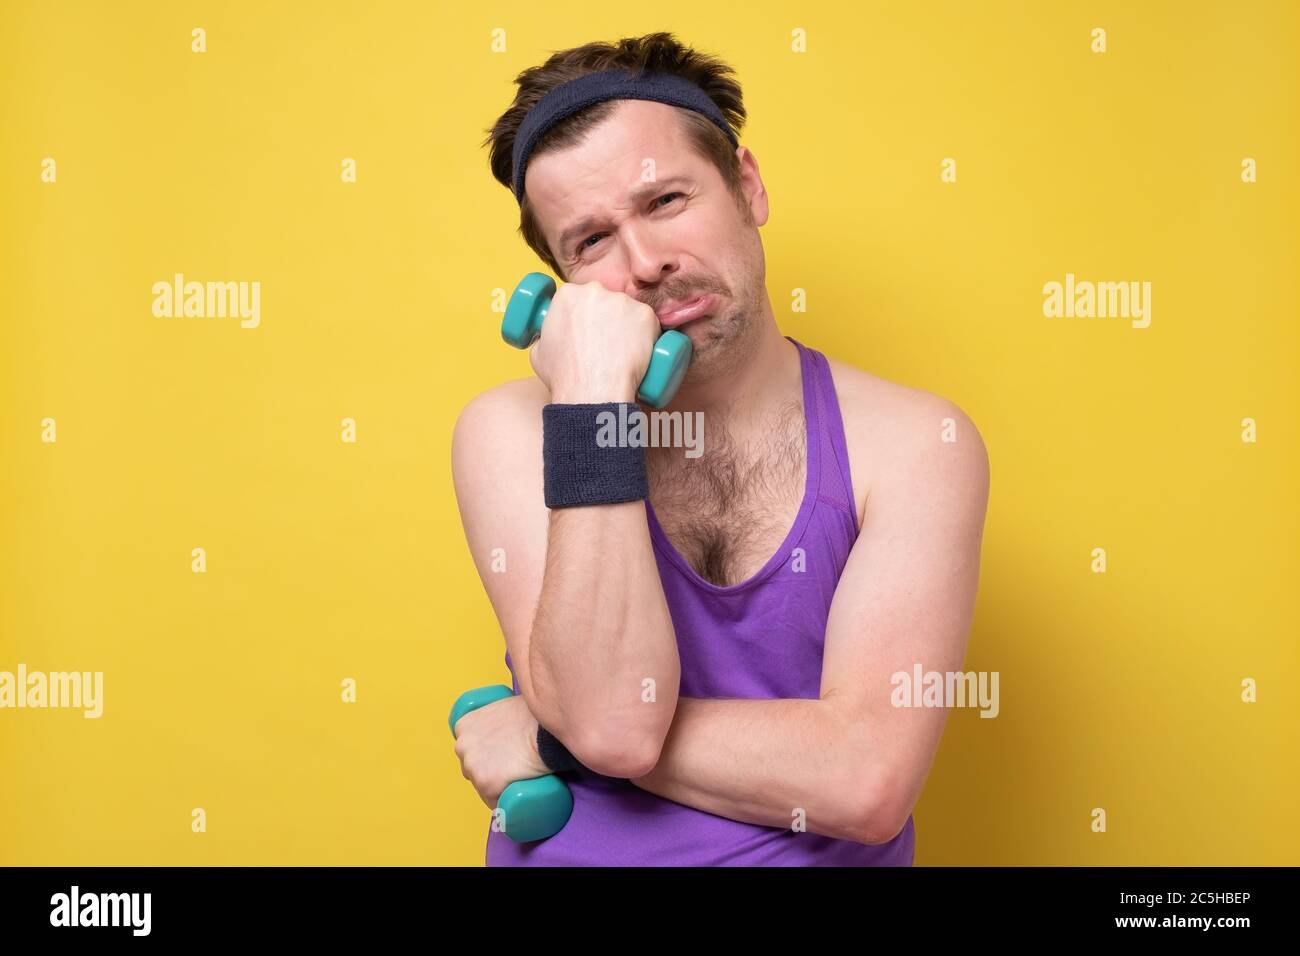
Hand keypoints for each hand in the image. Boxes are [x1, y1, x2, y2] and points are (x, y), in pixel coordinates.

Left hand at [451, 693, 552, 808]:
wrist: (546, 728)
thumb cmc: (534, 714)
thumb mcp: (507, 707)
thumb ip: (500, 716)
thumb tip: (511, 726)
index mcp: (464, 726)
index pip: (469, 749)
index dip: (485, 756)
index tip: (500, 758)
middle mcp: (462, 746)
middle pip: (473, 768)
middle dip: (489, 772)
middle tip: (512, 770)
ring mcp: (473, 767)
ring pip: (482, 787)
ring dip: (496, 789)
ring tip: (516, 784)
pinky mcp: (487, 784)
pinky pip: (493, 802)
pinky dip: (503, 804)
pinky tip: (514, 800)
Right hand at [528, 280, 660, 403]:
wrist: (592, 392)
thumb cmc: (565, 376)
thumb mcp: (539, 351)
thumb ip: (547, 334)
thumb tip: (552, 336)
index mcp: (567, 294)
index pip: (580, 297)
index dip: (585, 314)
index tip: (589, 329)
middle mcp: (595, 290)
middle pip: (605, 300)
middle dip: (606, 317)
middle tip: (606, 343)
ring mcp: (623, 301)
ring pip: (628, 310)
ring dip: (627, 326)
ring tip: (621, 353)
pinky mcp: (645, 315)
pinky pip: (648, 323)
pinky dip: (646, 337)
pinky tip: (638, 354)